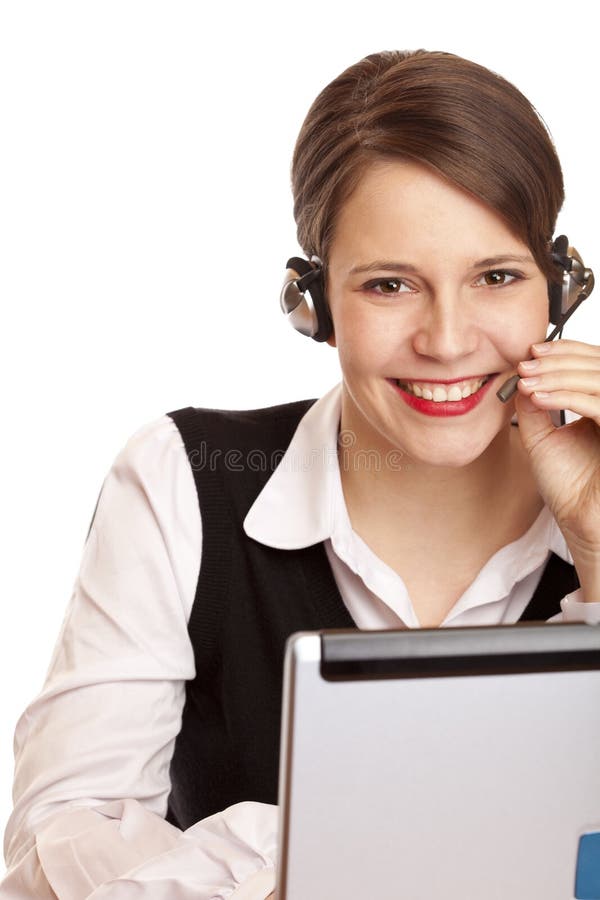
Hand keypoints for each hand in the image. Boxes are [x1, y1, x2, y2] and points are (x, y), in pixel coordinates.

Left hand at [515, 338, 599, 600]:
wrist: (580, 526)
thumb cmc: (569, 488)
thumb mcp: (542, 438)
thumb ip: (534, 405)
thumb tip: (520, 375)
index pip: (593, 363)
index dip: (565, 352)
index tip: (531, 352)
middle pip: (598, 366)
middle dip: (558, 362)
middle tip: (526, 364)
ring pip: (599, 381)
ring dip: (559, 376)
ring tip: (527, 381)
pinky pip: (599, 405)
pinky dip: (567, 396)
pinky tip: (538, 397)